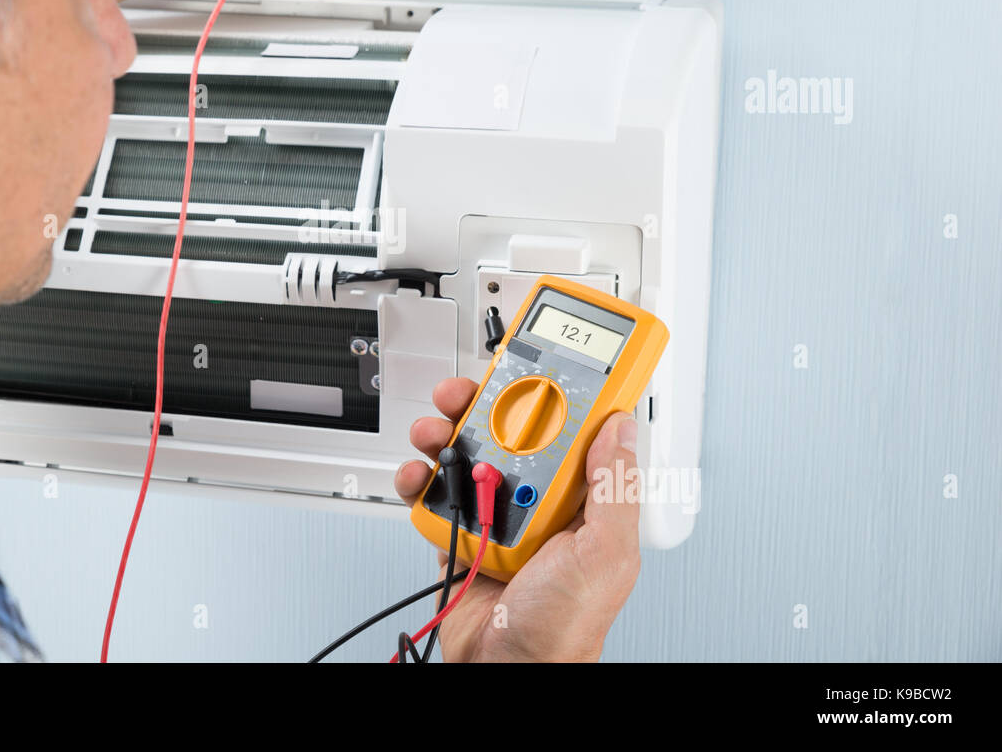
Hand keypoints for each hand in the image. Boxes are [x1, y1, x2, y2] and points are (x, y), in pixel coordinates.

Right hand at [394, 378, 641, 661]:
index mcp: (581, 499)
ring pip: (468, 454)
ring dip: (444, 436)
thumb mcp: (605, 555)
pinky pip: (435, 492)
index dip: (553, 395)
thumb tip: (621, 427)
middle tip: (463, 395)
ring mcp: (497, 514)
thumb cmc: (566, 627)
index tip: (535, 367)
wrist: (506, 671)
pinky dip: (419, 479)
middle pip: (510, 431)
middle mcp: (539, 501)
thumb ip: (614, 489)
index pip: (571, 430)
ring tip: (434, 436)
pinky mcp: (460, 531)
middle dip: (483, 406)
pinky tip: (418, 477)